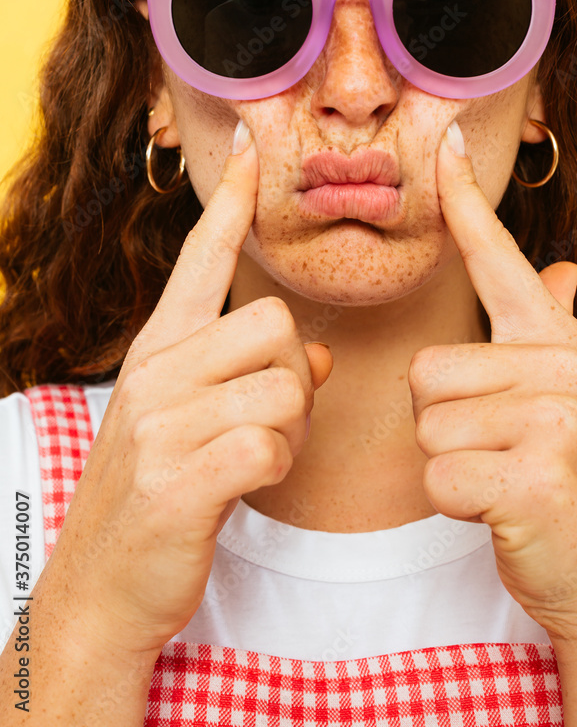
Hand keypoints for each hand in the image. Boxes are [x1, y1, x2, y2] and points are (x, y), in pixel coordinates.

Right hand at [42, 125, 332, 658]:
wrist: (101, 586)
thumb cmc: (156, 494)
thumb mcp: (193, 422)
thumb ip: (251, 379)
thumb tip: (318, 356)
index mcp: (158, 349)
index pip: (199, 259)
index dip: (230, 204)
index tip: (250, 150)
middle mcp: (155, 372)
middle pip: (274, 325)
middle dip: (295, 376)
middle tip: (274, 421)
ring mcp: (160, 423)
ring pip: (283, 386)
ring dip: (290, 429)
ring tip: (255, 457)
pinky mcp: (177, 478)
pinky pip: (270, 446)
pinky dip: (277, 469)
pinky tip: (246, 484)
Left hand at [408, 120, 576, 640]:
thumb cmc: (560, 480)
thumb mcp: (561, 396)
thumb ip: (552, 326)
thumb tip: (564, 268)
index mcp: (554, 343)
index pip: (498, 261)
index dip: (466, 205)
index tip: (446, 142)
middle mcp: (558, 367)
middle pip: (427, 370)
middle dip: (441, 422)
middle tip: (493, 452)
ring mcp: (552, 418)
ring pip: (427, 422)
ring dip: (448, 461)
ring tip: (497, 477)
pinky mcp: (533, 476)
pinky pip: (438, 473)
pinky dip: (454, 501)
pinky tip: (496, 509)